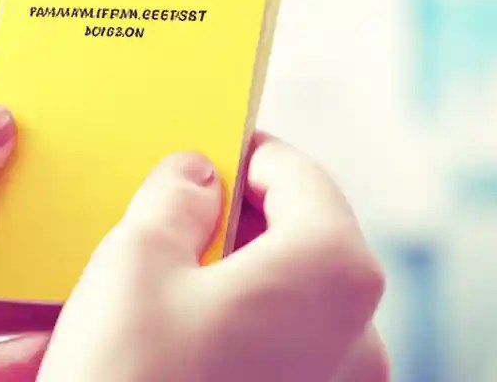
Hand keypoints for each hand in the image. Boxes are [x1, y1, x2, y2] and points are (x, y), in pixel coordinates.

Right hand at [38, 136, 388, 381]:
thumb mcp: (136, 260)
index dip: (248, 151)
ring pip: (295, 299)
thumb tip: (196, 175)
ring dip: (241, 273)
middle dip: (242, 216)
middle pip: (306, 238)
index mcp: (335, 268)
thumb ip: (177, 197)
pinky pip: (285, 350)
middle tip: (178, 205)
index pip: (301, 176)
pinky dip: (244, 325)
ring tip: (169, 268)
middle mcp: (359, 331)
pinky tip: (183, 330)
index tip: (209, 146)